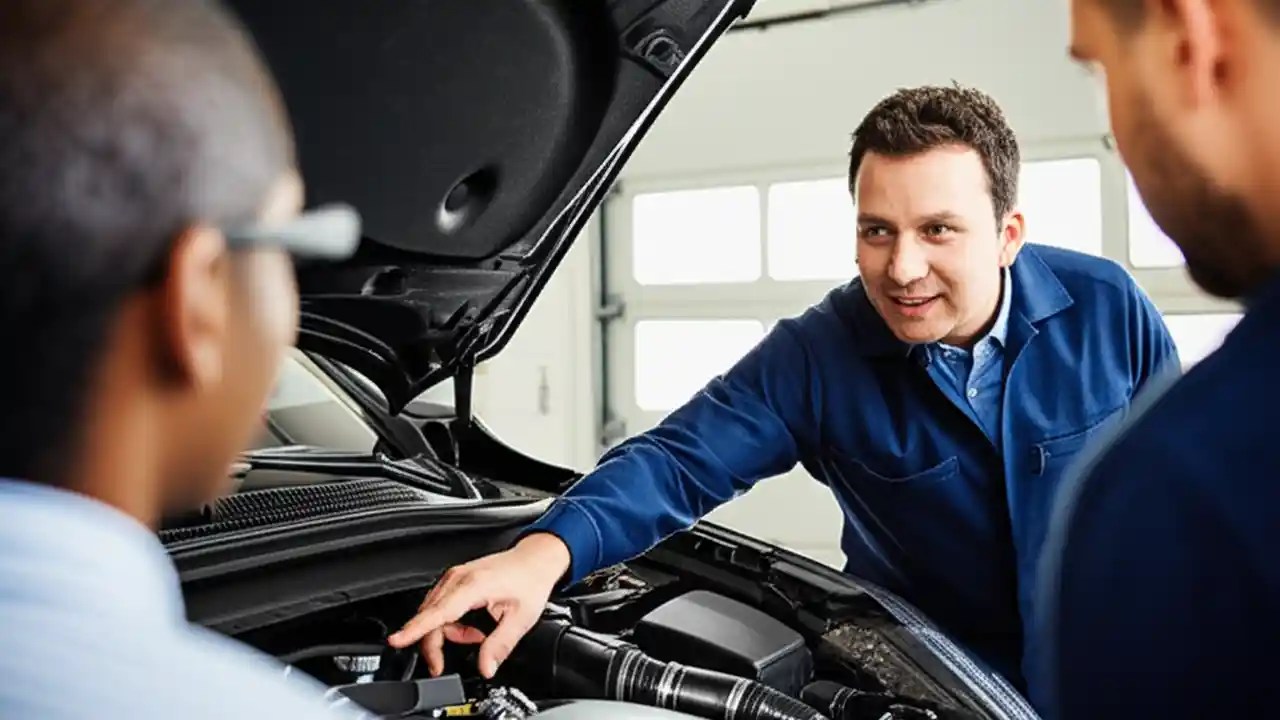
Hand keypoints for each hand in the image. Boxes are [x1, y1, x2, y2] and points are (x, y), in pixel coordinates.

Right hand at [387, 532, 570, 678]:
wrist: (535, 559)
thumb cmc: (529, 581)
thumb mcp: (521, 619)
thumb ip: (500, 646)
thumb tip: (486, 668)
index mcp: (473, 586)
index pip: (437, 612)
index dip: (415, 629)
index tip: (397, 640)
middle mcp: (458, 579)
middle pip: (429, 617)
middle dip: (434, 644)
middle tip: (441, 665)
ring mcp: (454, 577)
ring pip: (433, 613)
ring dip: (449, 632)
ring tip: (477, 636)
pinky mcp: (455, 580)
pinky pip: (441, 606)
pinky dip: (452, 622)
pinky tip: (473, 625)